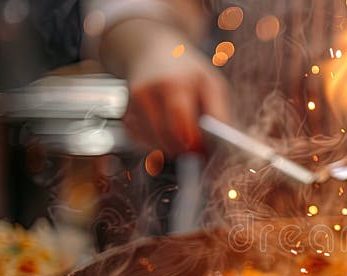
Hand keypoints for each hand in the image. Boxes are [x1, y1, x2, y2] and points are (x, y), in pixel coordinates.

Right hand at [121, 37, 229, 154]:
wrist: (151, 52)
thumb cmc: (187, 71)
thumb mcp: (210, 83)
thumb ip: (217, 112)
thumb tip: (221, 142)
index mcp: (172, 84)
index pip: (180, 124)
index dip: (193, 143)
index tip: (203, 151)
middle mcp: (146, 93)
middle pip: (165, 138)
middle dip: (184, 149)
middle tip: (197, 150)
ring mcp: (132, 105)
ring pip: (153, 143)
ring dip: (171, 148)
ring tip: (183, 137)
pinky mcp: (125, 115)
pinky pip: (142, 142)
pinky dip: (157, 144)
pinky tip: (166, 132)